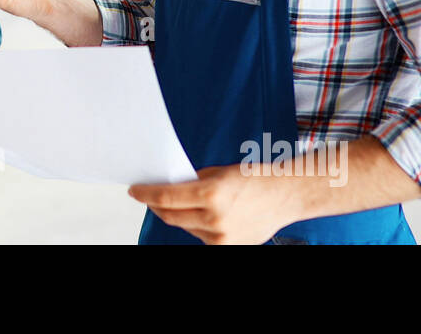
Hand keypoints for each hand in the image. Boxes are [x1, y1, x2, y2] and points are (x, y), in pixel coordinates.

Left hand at [128, 164, 297, 244]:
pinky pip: (201, 237)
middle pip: (170, 216)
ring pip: (185, 227)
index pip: (165, 198)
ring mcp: (221, 237)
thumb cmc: (254, 179)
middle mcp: (214, 219)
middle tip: (147, 197)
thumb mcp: (218, 172)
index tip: (134, 190)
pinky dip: (196, 226)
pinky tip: (203, 215)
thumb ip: (191, 181)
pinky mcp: (228, 248)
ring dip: (178, 216)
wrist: (286, 196)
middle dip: (155, 206)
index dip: (145, 194)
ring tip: (183, 203)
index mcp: (211, 194)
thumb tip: (167, 187)